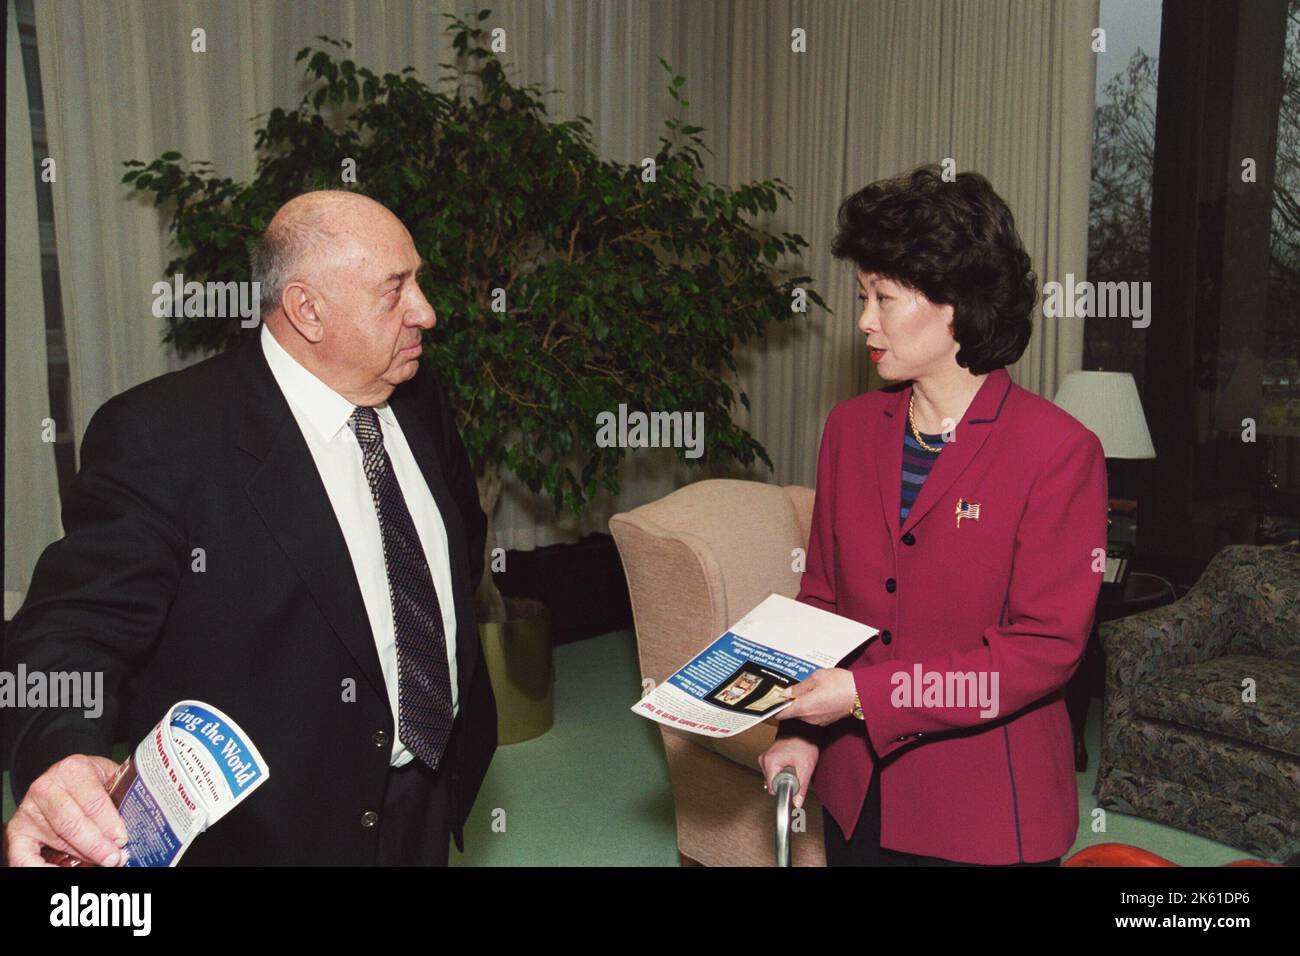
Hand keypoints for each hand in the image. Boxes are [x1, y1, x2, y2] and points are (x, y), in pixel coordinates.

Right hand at [4, 755, 128, 866]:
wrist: (64, 778)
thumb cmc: (91, 781)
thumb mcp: (108, 779)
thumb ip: (120, 796)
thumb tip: (138, 824)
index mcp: (73, 769)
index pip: (93, 802)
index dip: (110, 824)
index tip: (122, 840)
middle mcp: (46, 787)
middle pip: (73, 824)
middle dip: (97, 845)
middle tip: (115, 858)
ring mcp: (29, 810)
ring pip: (58, 840)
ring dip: (82, 856)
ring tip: (101, 862)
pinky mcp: (18, 830)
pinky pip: (24, 857)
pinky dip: (41, 868)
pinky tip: (61, 871)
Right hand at [758, 735, 818, 809]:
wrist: (803, 730)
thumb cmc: (804, 743)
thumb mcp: (805, 767)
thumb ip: (801, 787)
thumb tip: (797, 802)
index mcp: (770, 762)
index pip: (772, 788)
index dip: (785, 790)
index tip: (793, 787)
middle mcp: (764, 760)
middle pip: (773, 784)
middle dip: (785, 782)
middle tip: (796, 773)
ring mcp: (765, 758)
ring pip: (773, 778)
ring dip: (784, 777)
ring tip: (793, 767)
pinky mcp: (768, 757)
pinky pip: (773, 771)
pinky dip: (782, 772)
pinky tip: (789, 765)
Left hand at [776, 667, 857, 726]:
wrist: (862, 695)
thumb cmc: (840, 684)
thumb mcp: (816, 678)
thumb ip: (799, 687)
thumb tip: (786, 693)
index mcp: (803, 707)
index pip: (781, 713)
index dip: (775, 706)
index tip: (773, 699)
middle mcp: (809, 718)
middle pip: (792, 713)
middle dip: (791, 702)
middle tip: (793, 688)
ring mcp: (818, 722)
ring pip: (802, 713)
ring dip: (803, 704)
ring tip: (810, 689)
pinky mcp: (826, 721)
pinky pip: (813, 715)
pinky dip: (812, 707)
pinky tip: (819, 695)